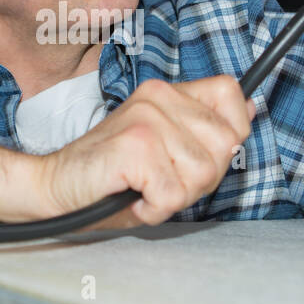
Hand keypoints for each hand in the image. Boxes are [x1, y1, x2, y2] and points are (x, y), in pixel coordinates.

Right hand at [37, 75, 254, 227]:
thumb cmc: (109, 177)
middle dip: (201, 178)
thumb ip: (204, 129)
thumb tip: (251, 109)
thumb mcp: (165, 148)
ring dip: (175, 197)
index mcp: (166, 93)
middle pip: (226, 143)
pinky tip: (132, 199)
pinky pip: (173, 194)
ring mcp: (147, 120)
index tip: (200, 155)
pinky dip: (154, 210)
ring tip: (143, 189)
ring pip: (202, 174)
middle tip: (162, 181)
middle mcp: (158, 98)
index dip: (231, 132)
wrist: (53, 189)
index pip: (230, 93)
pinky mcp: (135, 147)